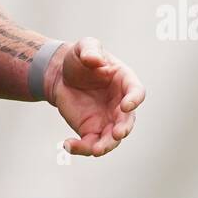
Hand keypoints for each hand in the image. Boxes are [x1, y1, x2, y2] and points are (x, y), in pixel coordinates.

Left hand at [47, 37, 144, 156]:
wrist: (61, 74)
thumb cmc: (79, 59)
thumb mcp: (85, 47)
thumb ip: (90, 50)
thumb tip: (94, 59)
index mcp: (124, 82)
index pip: (136, 92)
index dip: (134, 99)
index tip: (126, 104)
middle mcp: (120, 105)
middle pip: (127, 121)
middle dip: (123, 129)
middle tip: (117, 134)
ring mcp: (107, 120)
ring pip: (111, 139)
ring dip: (105, 146)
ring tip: (94, 150)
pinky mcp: (91, 130)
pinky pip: (90, 144)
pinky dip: (81, 148)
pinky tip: (68, 145)